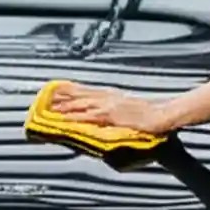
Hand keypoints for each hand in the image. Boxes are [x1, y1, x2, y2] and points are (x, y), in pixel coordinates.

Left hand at [49, 82, 175, 135]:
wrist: (163, 114)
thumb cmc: (151, 113)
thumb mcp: (130, 107)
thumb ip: (116, 108)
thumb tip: (106, 112)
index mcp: (112, 94)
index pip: (87, 89)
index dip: (70, 89)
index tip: (56, 89)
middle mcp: (108, 96)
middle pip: (80, 95)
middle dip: (62, 97)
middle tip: (45, 98)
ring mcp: (109, 105)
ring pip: (81, 104)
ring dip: (65, 107)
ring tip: (50, 109)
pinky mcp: (112, 115)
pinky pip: (90, 117)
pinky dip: (77, 117)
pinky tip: (68, 120)